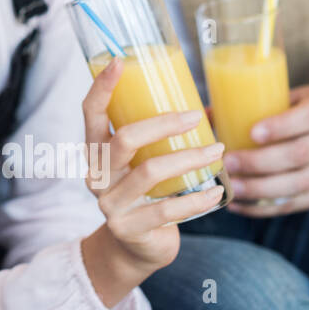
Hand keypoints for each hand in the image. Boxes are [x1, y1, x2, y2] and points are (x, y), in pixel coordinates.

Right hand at [82, 59, 225, 273]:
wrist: (133, 249)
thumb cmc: (144, 195)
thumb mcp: (141, 163)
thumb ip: (158, 139)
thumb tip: (205, 107)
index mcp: (95, 152)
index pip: (91, 112)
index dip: (102, 86)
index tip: (120, 60)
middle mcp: (96, 174)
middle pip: (124, 139)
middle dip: (163, 124)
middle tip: (195, 117)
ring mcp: (109, 203)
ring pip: (150, 172)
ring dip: (190, 159)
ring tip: (217, 151)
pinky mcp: (129, 228)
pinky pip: (167, 209)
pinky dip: (196, 199)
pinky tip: (216, 191)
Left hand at [221, 83, 308, 216]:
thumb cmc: (299, 108)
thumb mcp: (285, 94)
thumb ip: (250, 103)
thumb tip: (202, 115)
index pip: (308, 117)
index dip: (280, 127)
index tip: (251, 133)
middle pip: (301, 154)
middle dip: (260, 162)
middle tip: (228, 163)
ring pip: (300, 183)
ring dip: (260, 188)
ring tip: (230, 187)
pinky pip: (298, 203)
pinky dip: (266, 206)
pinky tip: (240, 204)